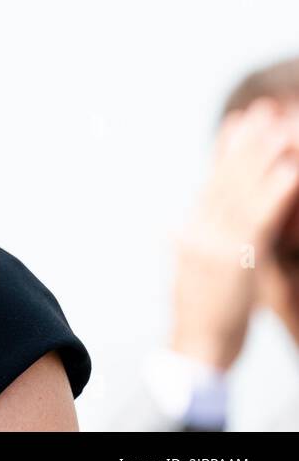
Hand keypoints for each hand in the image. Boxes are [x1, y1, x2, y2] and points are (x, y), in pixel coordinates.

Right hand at [169, 98, 298, 370]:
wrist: (195, 350)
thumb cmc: (198, 321)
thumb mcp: (188, 276)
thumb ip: (186, 246)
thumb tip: (173, 228)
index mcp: (190, 233)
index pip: (209, 182)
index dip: (224, 151)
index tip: (235, 123)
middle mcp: (200, 231)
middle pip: (226, 178)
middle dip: (245, 143)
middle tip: (260, 110)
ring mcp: (217, 243)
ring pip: (244, 190)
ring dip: (264, 156)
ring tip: (280, 128)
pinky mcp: (238, 260)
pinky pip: (263, 218)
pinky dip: (277, 191)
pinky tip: (291, 170)